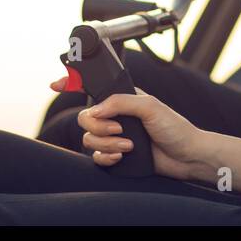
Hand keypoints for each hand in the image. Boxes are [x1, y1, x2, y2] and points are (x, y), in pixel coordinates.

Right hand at [77, 90, 208, 179]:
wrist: (185, 157)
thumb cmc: (174, 128)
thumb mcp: (149, 106)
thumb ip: (120, 103)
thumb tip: (94, 111)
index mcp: (123, 98)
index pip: (93, 88)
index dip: (71, 83)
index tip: (54, 84)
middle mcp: (116, 116)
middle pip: (85, 118)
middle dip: (99, 127)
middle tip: (120, 130)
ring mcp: (114, 136)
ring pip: (89, 139)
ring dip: (107, 144)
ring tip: (129, 146)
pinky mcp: (115, 155)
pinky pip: (95, 157)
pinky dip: (106, 157)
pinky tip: (122, 156)